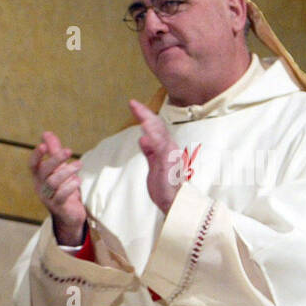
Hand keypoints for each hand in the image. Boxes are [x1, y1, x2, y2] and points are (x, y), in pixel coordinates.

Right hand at [30, 131, 87, 246]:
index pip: (33, 165)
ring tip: (79, 164)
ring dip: (67, 171)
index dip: (36, 155)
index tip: (43, 145)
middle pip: (44, 172)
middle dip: (56, 159)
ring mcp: (48, 198)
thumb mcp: (58, 169)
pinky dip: (70, 186)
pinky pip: (61, 196)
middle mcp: (41, 187)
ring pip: (53, 183)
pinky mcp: (58, 207)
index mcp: (39, 177)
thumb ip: (53, 151)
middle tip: (69, 150)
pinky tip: (78, 180)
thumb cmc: (63, 188)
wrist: (69, 215)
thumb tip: (46, 133)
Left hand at [129, 99, 182, 213]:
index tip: (134, 106)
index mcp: (165, 147)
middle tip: (132, 103)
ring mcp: (170, 154)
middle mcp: (169, 147)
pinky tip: (144, 131)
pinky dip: (152, 137)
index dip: (145, 116)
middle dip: (144, 113)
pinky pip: (160, 147)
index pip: (154, 127)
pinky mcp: (168, 162)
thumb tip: (142, 137)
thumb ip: (149, 151)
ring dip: (147, 120)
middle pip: (157, 125)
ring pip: (159, 132)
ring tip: (137, 109)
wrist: (174, 202)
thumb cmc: (165, 186)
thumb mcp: (153, 165)